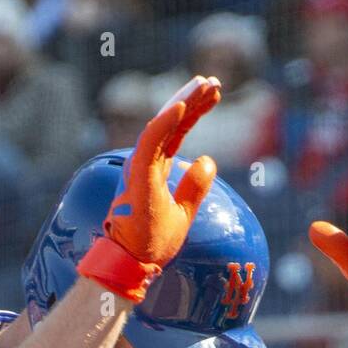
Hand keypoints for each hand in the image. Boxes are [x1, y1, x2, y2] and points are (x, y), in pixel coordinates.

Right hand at [79, 75, 220, 302]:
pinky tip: (183, 105)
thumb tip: (209, 159)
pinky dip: (166, 122)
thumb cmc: (153, 242)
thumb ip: (195, 186)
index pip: (176, 132)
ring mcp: (140, 168)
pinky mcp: (138, 176)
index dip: (194, 111)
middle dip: (193, 100)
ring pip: (162, 125)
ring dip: (184, 103)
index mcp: (154, 169)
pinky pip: (152, 142)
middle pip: (171, 124)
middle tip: (214, 83)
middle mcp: (145, 163)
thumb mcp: (183, 211)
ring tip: (205, 85)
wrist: (133, 264)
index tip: (214, 94)